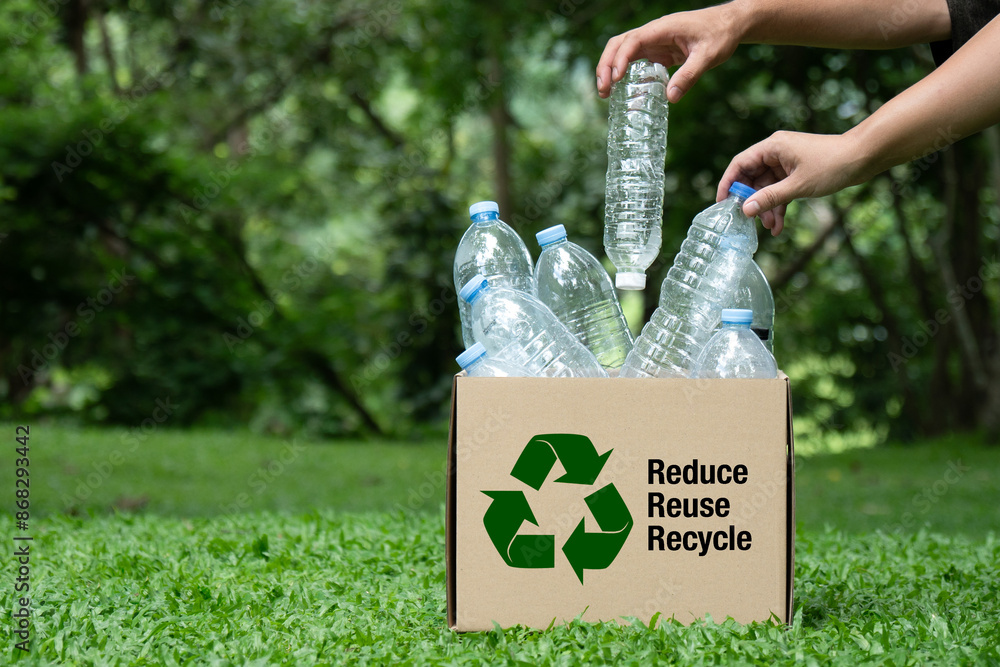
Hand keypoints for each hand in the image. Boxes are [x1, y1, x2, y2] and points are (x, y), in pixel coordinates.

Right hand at [596, 4, 742, 100]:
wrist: (729, 25)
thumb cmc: (720, 35)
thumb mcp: (708, 56)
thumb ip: (689, 76)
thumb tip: (670, 98)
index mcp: (662, 29)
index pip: (632, 41)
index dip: (620, 59)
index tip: (615, 79)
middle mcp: (654, 33)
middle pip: (619, 45)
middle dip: (606, 66)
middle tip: (603, 90)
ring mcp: (654, 42)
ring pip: (623, 52)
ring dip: (611, 70)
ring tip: (605, 93)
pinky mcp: (658, 51)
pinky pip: (636, 61)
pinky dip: (625, 74)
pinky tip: (623, 91)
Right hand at [717, 131, 868, 235]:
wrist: (864, 157)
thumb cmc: (833, 164)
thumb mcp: (798, 185)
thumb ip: (770, 198)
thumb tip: (745, 210)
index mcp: (772, 147)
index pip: (740, 164)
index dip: (728, 184)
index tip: (721, 204)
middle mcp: (776, 152)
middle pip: (751, 178)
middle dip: (752, 202)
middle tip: (749, 222)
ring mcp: (786, 162)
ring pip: (766, 188)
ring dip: (767, 208)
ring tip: (771, 228)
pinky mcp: (796, 172)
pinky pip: (780, 190)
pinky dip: (779, 205)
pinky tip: (779, 224)